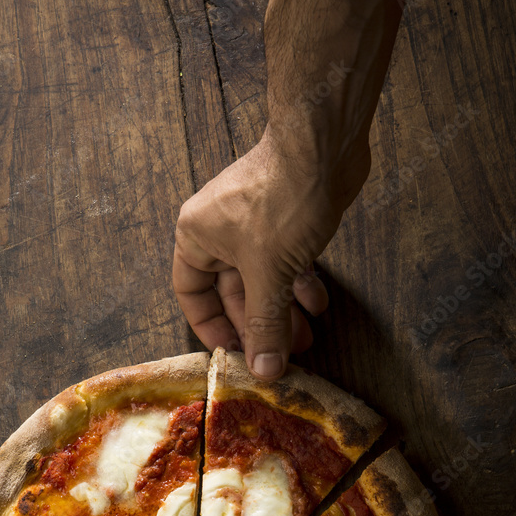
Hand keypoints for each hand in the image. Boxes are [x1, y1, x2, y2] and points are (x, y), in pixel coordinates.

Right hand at [173, 128, 369, 379]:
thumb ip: (265, 325)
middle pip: (232, 294)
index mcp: (197, 238)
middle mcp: (220, 232)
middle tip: (278, 358)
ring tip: (306, 340)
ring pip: (264, 282)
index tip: (233, 355)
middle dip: (258, 326)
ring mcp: (254, 226)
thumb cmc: (282, 198)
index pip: (192, 295)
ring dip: (284, 313)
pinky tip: (318, 305)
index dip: (211, 328)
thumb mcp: (269, 273)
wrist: (323, 144)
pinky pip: (287, 265)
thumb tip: (263, 371)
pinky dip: (301, 286)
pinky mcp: (285, 222)